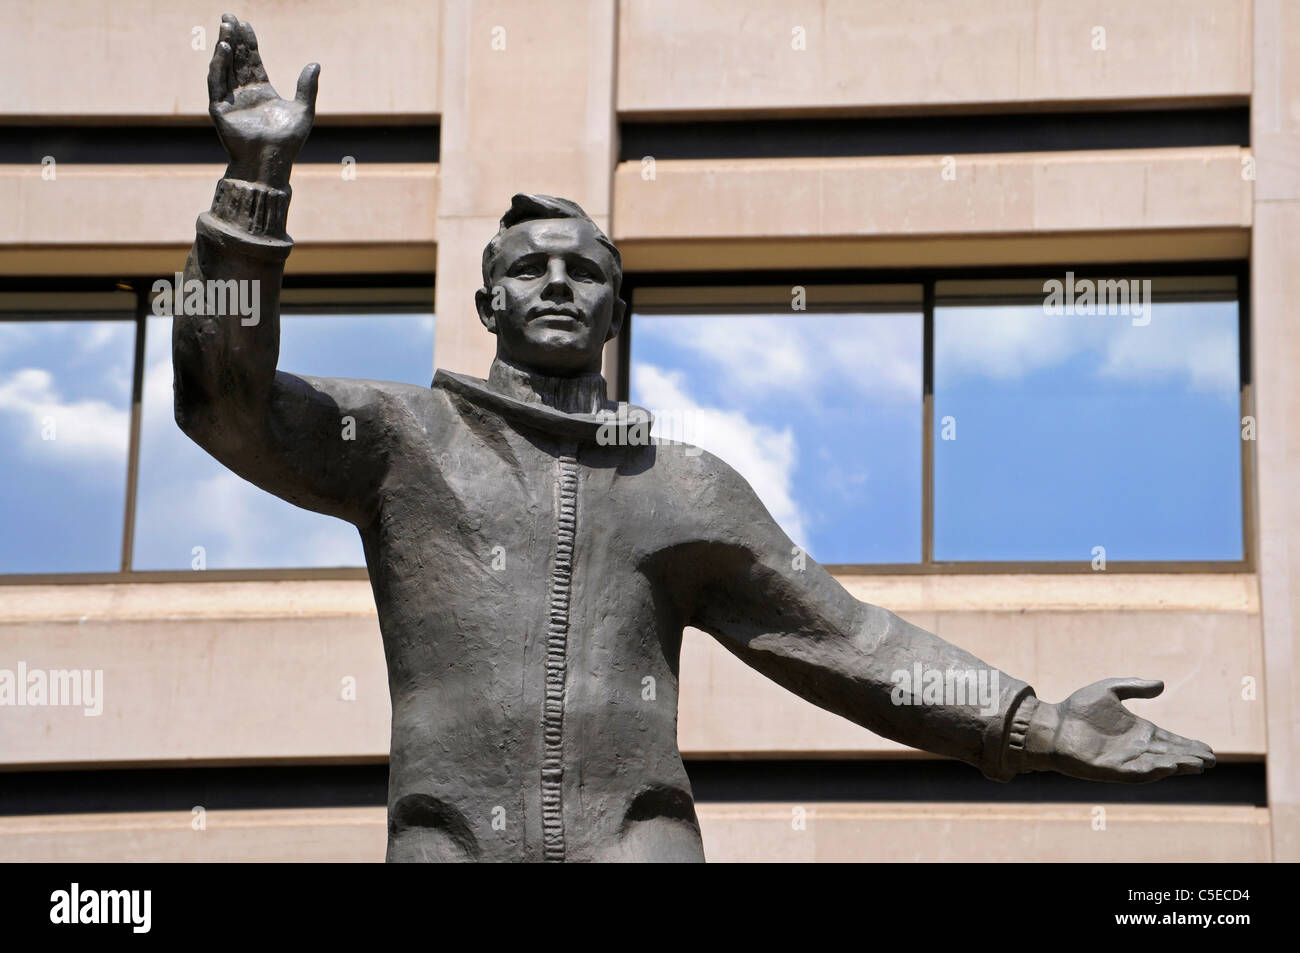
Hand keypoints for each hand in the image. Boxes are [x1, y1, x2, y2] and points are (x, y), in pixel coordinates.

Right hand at [207, 13, 318, 189]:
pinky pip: (217, 83)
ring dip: (225, 47)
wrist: (272, 162)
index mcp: (262, 94)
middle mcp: (244, 95)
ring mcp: (231, 101)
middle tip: (230, 16)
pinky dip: (219, 65)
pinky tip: (224, 49)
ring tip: (226, 27)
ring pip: (225, 67)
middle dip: (235, 38)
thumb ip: (307, 87)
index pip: (253, 62)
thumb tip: (315, 63)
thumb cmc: (289, 143)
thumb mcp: (303, 111)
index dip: (250, 44)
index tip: (246, 24)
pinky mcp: (220, 109)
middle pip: (238, 61)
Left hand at [1026, 678, 1215, 781]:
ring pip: (1157, 765)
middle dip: (1190, 758)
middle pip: (1169, 755)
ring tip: (1197, 764)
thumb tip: (1162, 684)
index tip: (1209, 749)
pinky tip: (1167, 766)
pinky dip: (1152, 770)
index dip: (1189, 745)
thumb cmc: (1076, 709)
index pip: (1170, 740)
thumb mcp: (1108, 690)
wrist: (1050, 724)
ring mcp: (1124, 760)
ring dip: (1177, 765)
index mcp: (1138, 731)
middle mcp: (1135, 748)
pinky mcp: (1110, 770)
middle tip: (1211, 760)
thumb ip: (1134, 687)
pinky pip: (1135, 772)